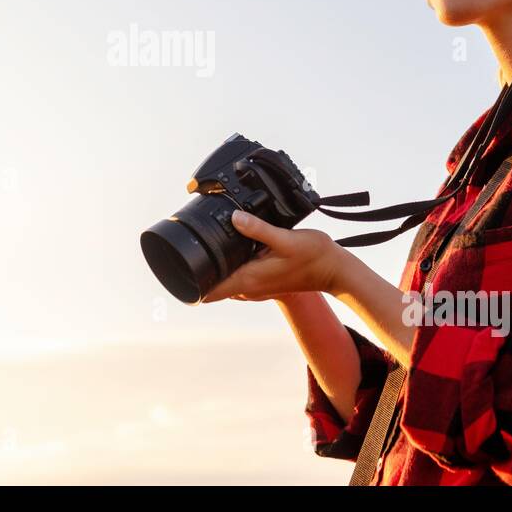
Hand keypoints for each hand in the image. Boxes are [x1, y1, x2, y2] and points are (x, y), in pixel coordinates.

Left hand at [199, 210, 347, 302]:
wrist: (335, 270)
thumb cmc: (314, 257)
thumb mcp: (285, 239)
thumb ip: (258, 229)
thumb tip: (234, 218)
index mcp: (249, 280)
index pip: (209, 293)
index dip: (189, 285)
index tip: (176, 271)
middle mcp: (249, 288)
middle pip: (213, 286)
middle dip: (199, 272)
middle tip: (191, 248)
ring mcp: (256, 286)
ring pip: (225, 280)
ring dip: (216, 268)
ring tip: (211, 245)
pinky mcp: (264, 280)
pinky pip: (238, 275)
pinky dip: (232, 264)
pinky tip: (237, 246)